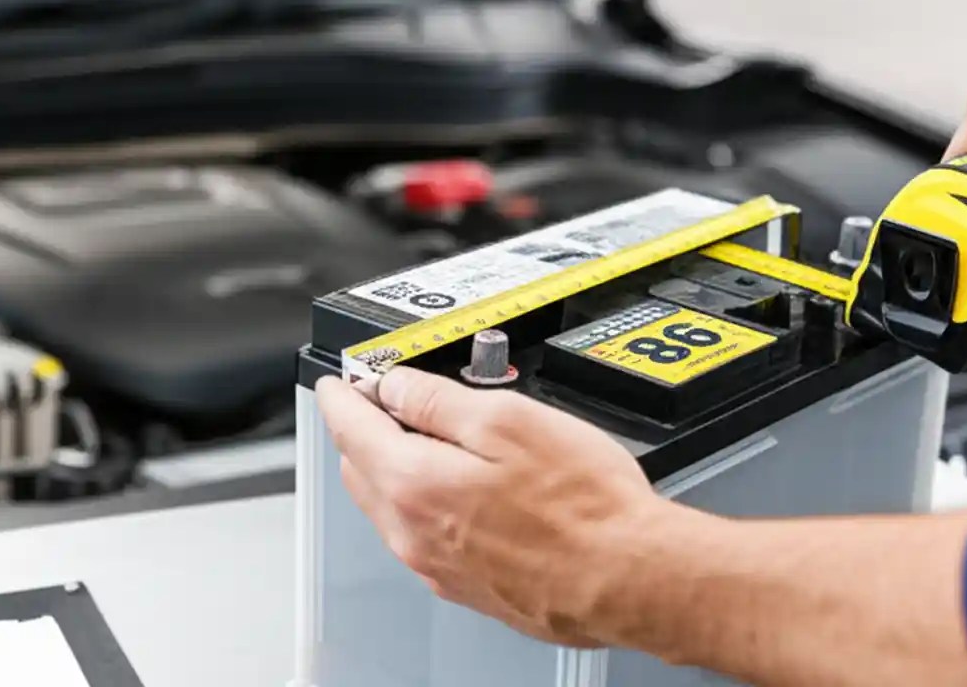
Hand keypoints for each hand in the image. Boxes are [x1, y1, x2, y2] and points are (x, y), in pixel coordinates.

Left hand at [315, 367, 668, 647]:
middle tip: (386, 401)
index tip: (337, 382)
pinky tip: (462, 486)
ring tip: (434, 438)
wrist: (629, 579)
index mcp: (414, 485)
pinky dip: (423, 501)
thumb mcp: (508, 421)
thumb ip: (437, 400)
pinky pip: (421, 534)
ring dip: (393, 467)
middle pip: (361, 470)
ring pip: (390, 505)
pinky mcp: (463, 585)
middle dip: (364, 430)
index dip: (340, 396)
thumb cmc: (583, 507)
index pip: (350, 430)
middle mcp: (413, 534)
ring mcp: (435, 566)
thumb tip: (395, 387)